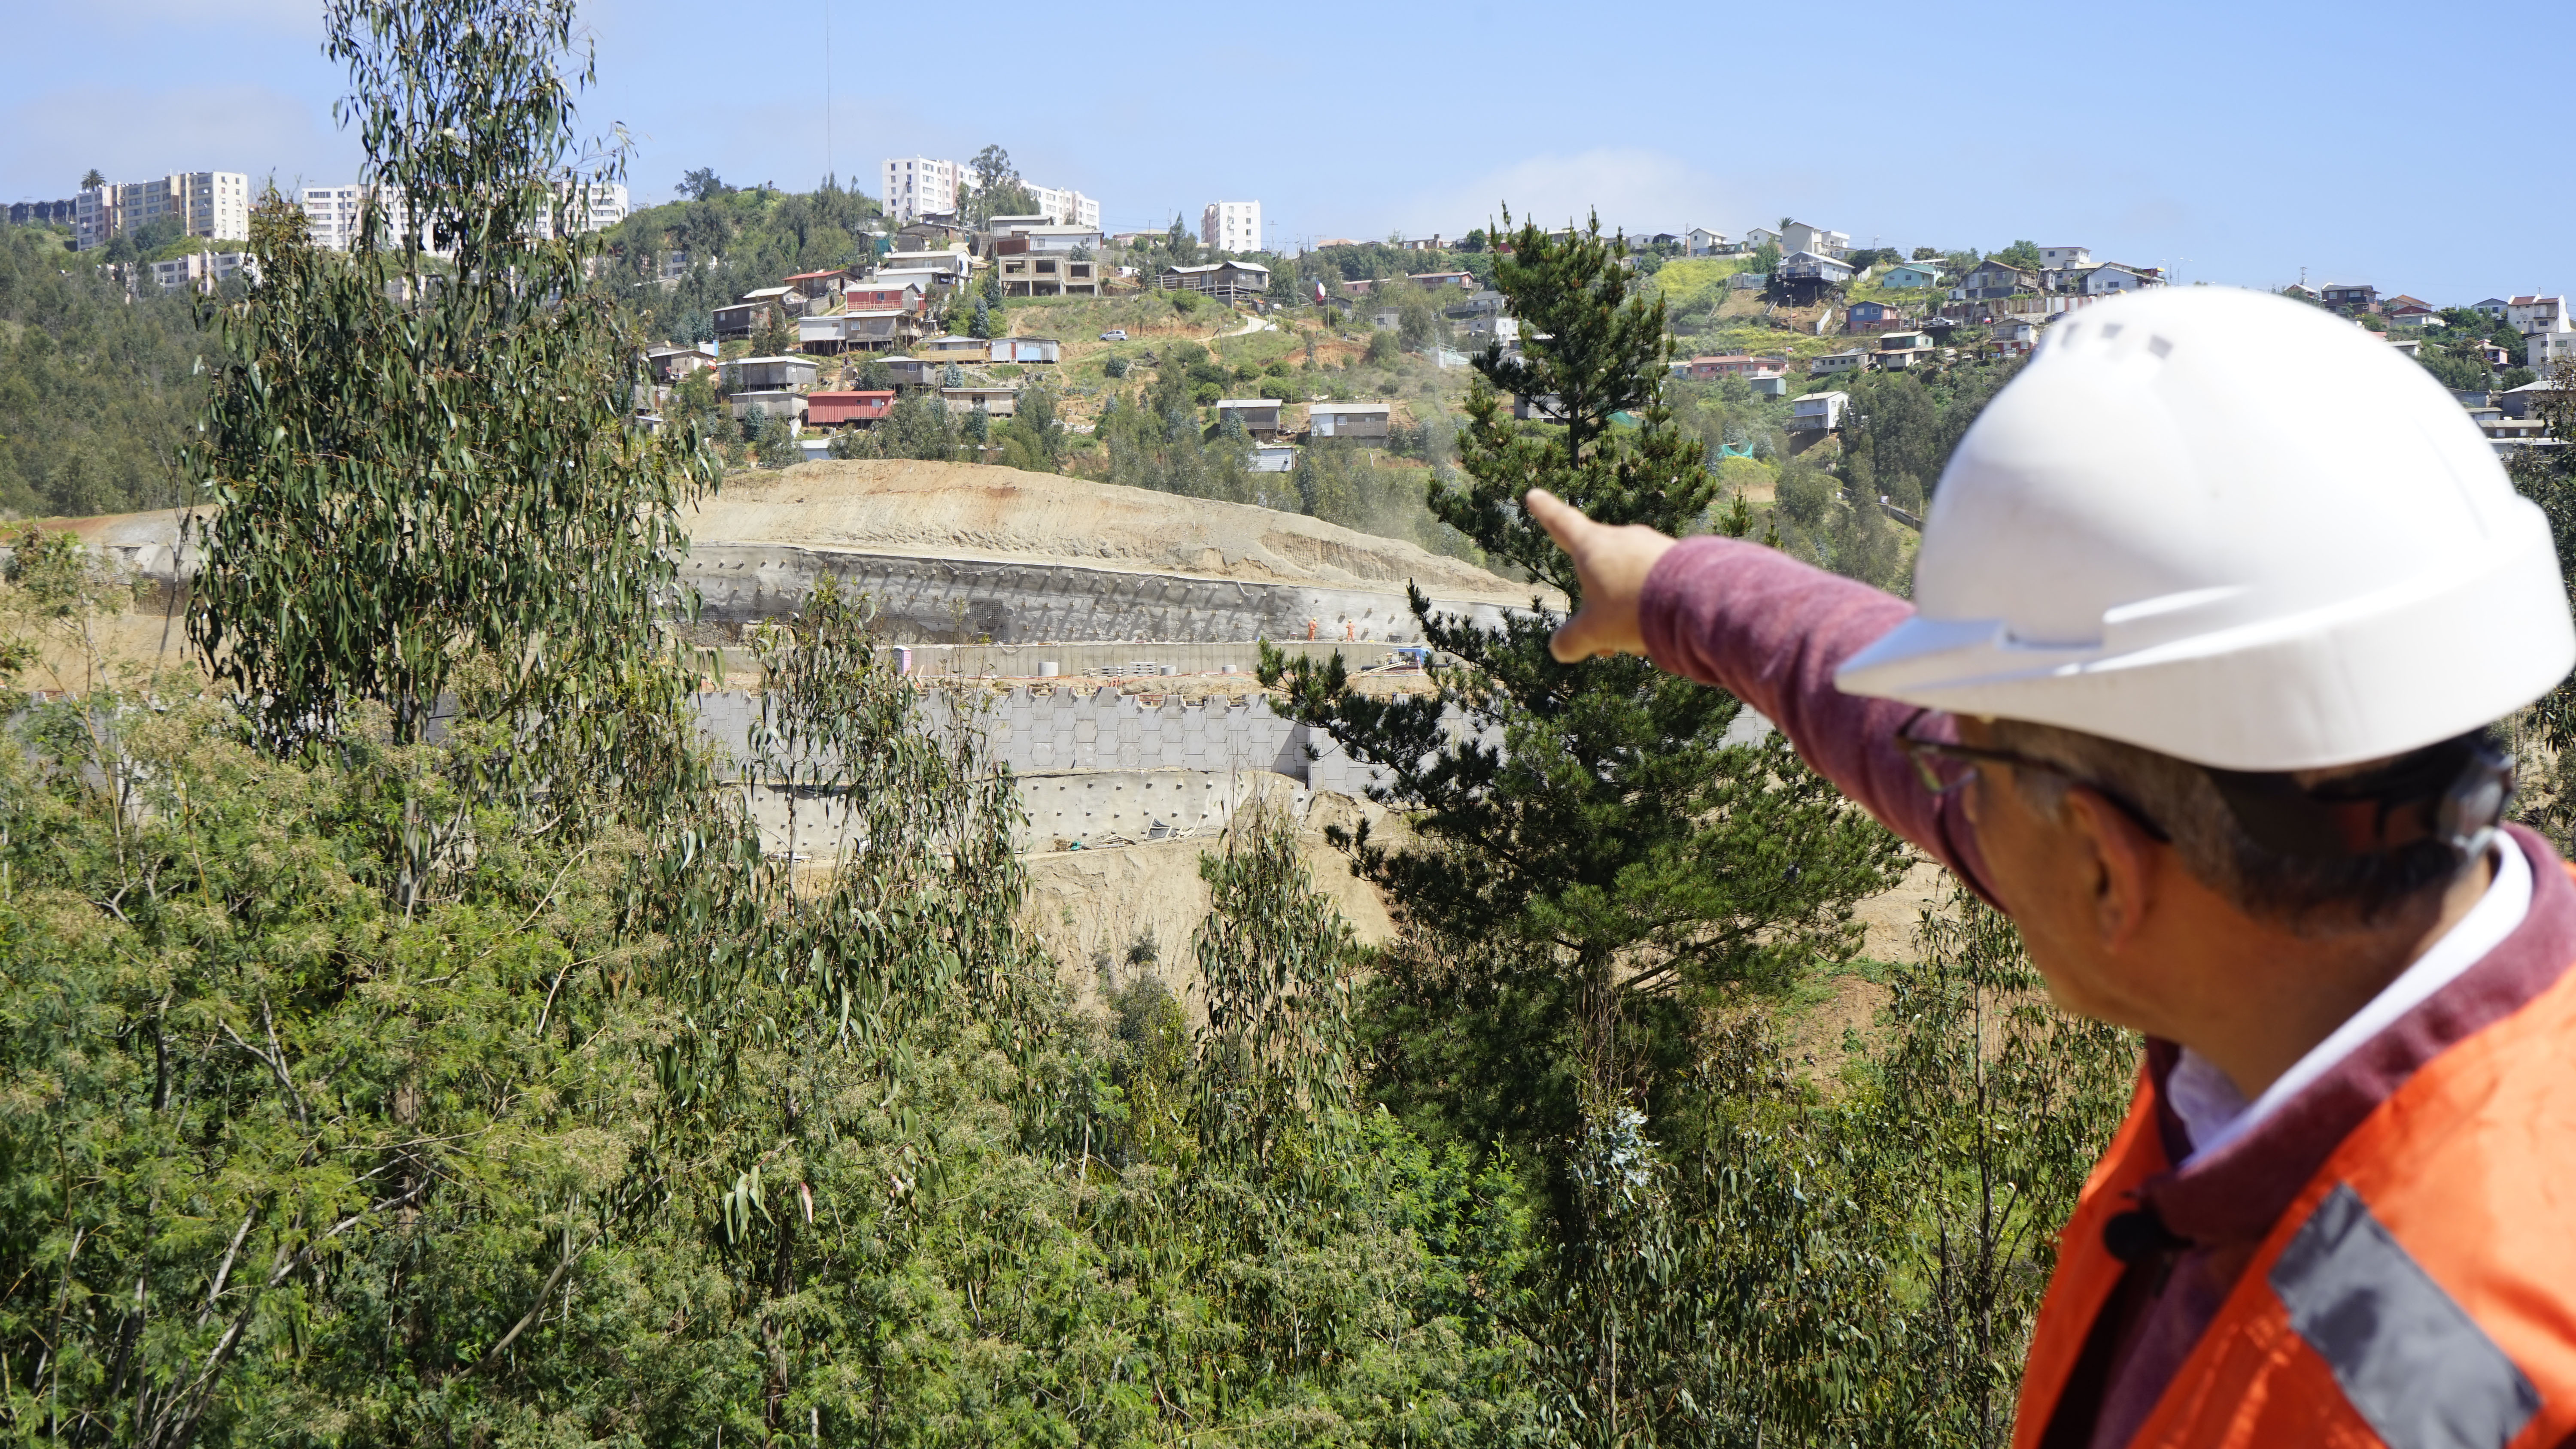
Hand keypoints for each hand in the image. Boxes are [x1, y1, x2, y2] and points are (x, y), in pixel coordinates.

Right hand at [1524, 488, 1678, 661]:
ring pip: (1628, 580)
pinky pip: (1655, 582)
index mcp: (1592, 545)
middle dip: (1599, 605)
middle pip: (1599, 569)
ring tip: (1640, 641)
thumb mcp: (1594, 631)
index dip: (1545, 511)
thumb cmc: (1632, 609)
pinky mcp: (1678, 558)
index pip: (1561, 524)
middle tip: (1606, 645)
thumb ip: (1571, 640)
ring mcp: (1652, 545)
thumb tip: (1559, 649)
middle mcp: (1621, 538)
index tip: (1534, 495)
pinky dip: (1651, 606)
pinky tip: (1662, 630)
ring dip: (1626, 612)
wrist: (1694, 600)